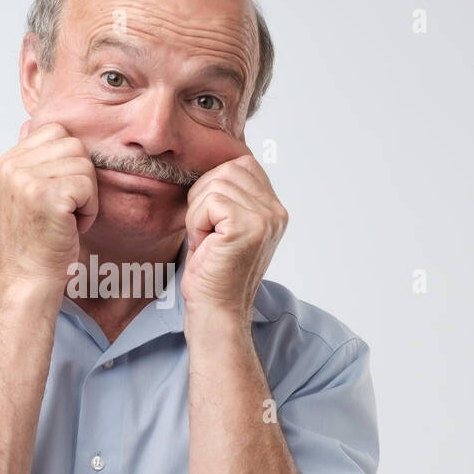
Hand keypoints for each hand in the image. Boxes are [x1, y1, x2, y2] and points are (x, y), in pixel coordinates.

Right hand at [0, 121, 98, 300]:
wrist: (26, 281)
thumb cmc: (34, 243)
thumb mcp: (25, 193)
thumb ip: (31, 159)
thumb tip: (34, 125)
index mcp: (5, 163)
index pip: (55, 131)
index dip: (67, 162)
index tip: (56, 194)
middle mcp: (10, 167)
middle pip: (73, 145)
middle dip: (80, 178)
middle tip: (63, 210)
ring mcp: (26, 180)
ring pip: (84, 164)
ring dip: (86, 196)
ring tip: (65, 219)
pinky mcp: (46, 196)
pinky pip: (88, 185)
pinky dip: (89, 210)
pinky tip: (70, 227)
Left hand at [181, 147, 287, 325]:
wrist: (216, 310)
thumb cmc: (213, 272)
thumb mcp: (226, 226)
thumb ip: (229, 195)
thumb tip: (211, 163)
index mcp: (274, 210)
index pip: (242, 164)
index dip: (215, 185)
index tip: (211, 218)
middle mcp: (276, 212)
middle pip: (227, 169)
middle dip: (203, 197)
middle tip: (206, 232)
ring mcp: (266, 218)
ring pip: (214, 184)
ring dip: (198, 213)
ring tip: (207, 241)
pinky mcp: (248, 226)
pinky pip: (209, 202)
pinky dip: (197, 223)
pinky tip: (206, 246)